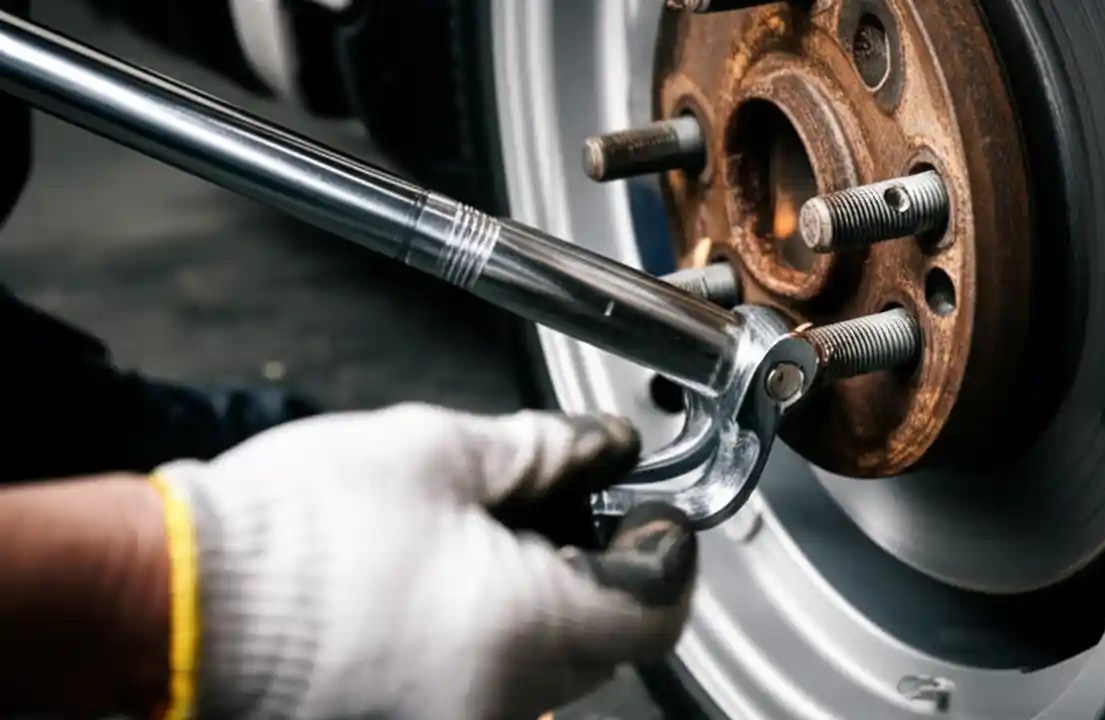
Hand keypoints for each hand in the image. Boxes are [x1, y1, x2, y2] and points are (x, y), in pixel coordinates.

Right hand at [154, 403, 695, 719]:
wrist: (176, 601)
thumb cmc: (297, 533)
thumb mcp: (441, 454)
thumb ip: (549, 451)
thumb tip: (606, 447)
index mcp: (532, 632)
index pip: (660, 606)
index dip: (667, 546)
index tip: (649, 504)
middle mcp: (510, 703)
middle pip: (607, 637)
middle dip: (600, 561)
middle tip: (558, 496)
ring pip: (548, 661)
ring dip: (545, 595)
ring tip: (483, 527)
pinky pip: (492, 682)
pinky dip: (494, 631)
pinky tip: (445, 576)